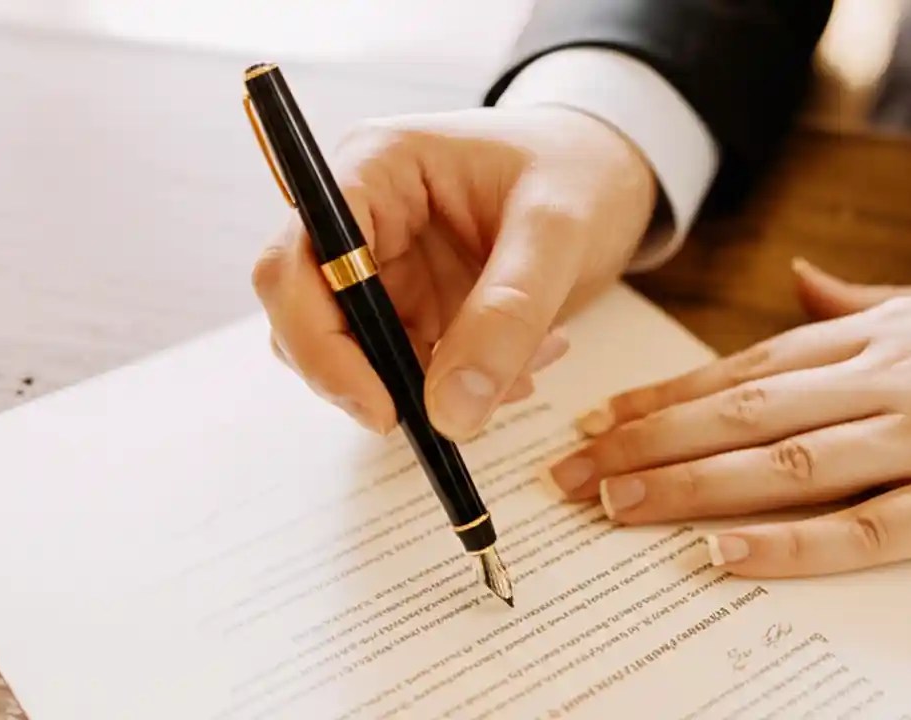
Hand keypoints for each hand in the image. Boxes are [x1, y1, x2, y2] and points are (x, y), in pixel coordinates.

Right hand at [251, 106, 655, 437]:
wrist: (611, 173)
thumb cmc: (581, 171)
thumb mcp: (558, 233)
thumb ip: (507, 315)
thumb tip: (449, 412)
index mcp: (376, 167)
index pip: (300, 259)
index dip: (317, 340)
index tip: (380, 407)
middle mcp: (362, 216)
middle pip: (308, 315)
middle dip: (372, 377)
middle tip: (450, 416)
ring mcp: (383, 264)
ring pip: (357, 354)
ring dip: (427, 387)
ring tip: (525, 366)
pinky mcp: (411, 304)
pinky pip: (406, 366)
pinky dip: (458, 385)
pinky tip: (525, 361)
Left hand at [549, 260, 910, 576]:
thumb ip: (865, 302)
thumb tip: (796, 286)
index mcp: (882, 334)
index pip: (746, 363)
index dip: (665, 393)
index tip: (598, 418)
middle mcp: (890, 377)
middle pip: (743, 410)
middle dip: (647, 442)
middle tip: (571, 473)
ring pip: (785, 461)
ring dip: (691, 486)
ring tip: (615, 507)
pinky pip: (869, 528)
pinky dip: (793, 543)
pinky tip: (727, 556)